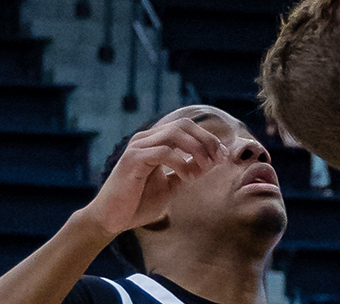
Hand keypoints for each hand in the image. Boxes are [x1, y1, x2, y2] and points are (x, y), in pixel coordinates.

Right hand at [80, 115, 226, 236]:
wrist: (110, 221)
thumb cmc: (138, 203)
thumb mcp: (171, 185)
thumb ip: (189, 170)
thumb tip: (212, 160)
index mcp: (154, 141)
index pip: (187, 127)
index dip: (208, 138)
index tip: (222, 156)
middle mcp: (145, 139)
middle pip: (183, 125)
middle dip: (206, 140)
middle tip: (218, 159)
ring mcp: (137, 147)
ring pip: (174, 134)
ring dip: (196, 150)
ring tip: (204, 169)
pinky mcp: (131, 160)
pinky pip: (163, 152)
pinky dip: (181, 163)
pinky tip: (187, 178)